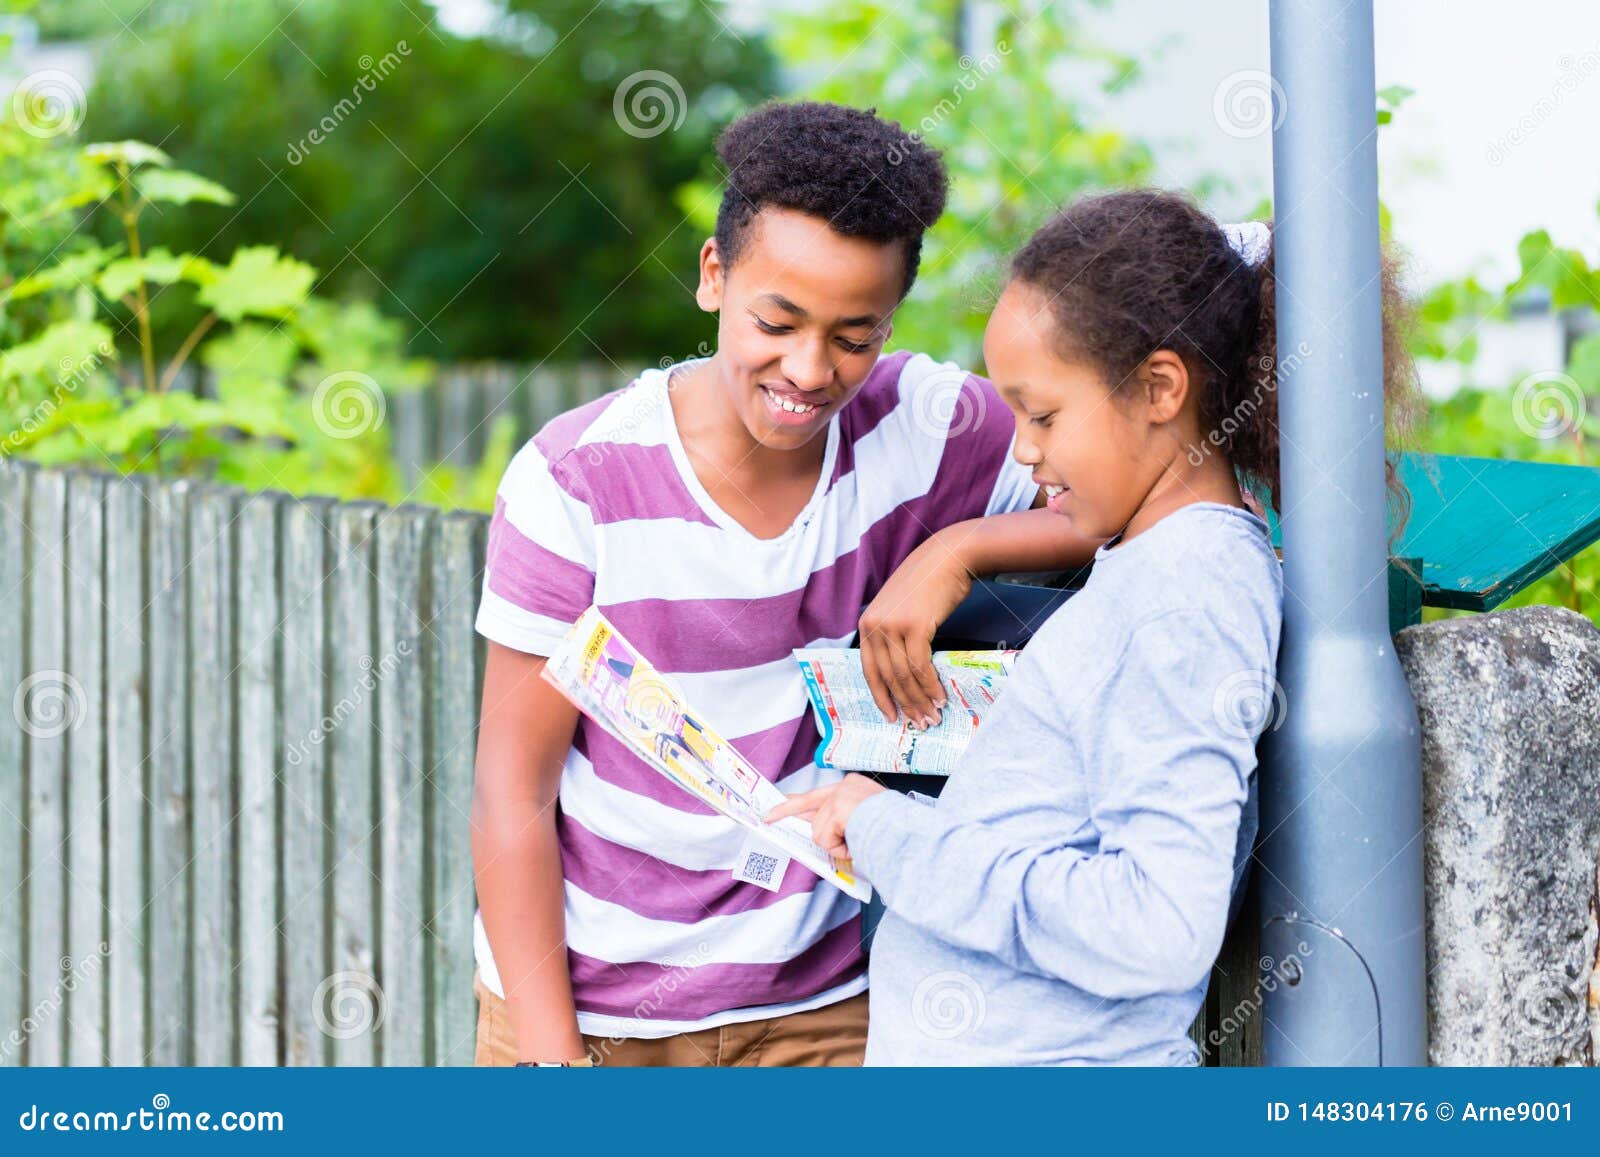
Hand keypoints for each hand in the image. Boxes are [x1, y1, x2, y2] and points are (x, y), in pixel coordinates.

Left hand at [765, 774, 885, 858]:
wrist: (908, 832)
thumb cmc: (896, 832)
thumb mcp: (869, 823)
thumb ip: (844, 824)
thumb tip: (819, 834)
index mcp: (856, 787)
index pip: (821, 794)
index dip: (798, 801)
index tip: (781, 802)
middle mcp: (847, 786)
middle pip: (808, 803)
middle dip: (785, 810)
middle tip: (766, 817)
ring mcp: (841, 796)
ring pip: (820, 832)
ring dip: (837, 846)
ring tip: (860, 845)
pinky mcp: (837, 809)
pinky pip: (825, 840)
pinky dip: (839, 850)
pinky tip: (856, 845)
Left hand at [859, 528, 973, 728]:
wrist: (947, 557)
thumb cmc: (928, 583)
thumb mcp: (899, 608)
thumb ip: (894, 634)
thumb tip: (903, 673)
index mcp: (867, 624)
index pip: (869, 670)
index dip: (881, 697)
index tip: (891, 716)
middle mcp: (875, 626)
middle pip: (888, 677)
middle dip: (905, 705)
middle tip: (920, 723)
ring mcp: (893, 626)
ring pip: (904, 676)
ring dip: (920, 700)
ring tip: (933, 716)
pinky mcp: (915, 626)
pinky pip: (920, 666)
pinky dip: (930, 686)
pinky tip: (940, 697)